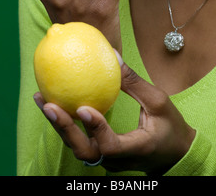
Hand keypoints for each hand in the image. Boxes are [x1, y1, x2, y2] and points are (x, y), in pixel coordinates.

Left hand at [34, 55, 195, 173]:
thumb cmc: (170, 127)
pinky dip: (65, 123)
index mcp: (136, 149)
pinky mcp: (101, 153)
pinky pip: (80, 141)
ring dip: (58, 125)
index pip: (111, 146)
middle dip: (64, 129)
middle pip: (85, 151)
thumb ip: (134, 83)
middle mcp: (118, 160)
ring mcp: (108, 160)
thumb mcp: (159, 102)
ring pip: (78, 148)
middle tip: (48, 104)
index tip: (84, 108)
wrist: (174, 154)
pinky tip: (53, 102)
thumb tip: (112, 55)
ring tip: (42, 99)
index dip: (96, 129)